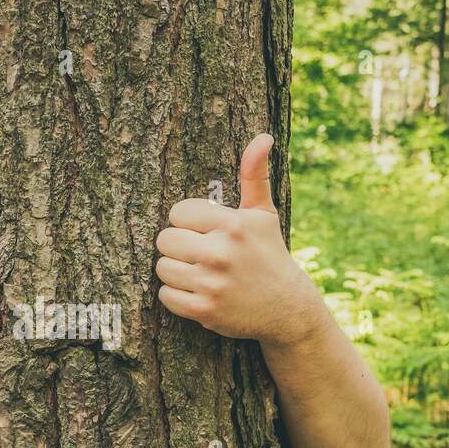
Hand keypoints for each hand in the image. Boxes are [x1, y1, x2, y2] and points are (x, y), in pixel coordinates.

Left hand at [155, 133, 322, 347]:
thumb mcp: (263, 213)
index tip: (205, 231)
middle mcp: (220, 253)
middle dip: (180, 245)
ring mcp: (211, 283)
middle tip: (200, 253)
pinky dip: (177, 295)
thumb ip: (254, 175)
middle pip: (165, 239)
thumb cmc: (268, 254)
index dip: (189, 222)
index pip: (178, 212)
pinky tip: (198, 291)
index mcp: (233, 224)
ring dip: (176, 270)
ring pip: (162, 267)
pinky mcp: (203, 310)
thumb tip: (262, 137)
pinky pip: (166, 295)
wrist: (286, 308)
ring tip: (198, 272)